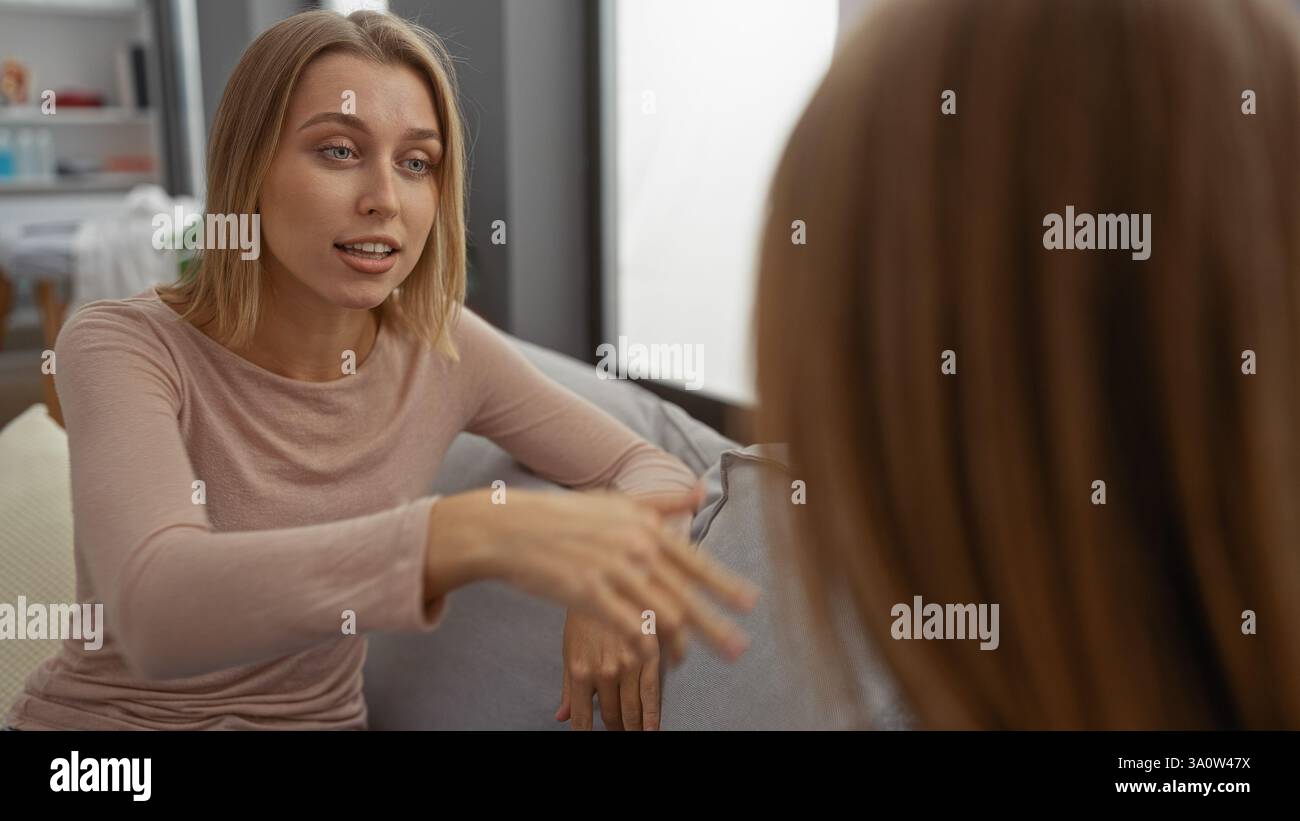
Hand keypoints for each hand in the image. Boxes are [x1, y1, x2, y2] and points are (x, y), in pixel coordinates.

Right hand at [425, 480, 758, 664]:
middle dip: (716, 627)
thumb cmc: (565, 515)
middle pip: (688, 595)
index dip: (726, 586)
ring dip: (679, 645)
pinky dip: (645, 647)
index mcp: (645, 525)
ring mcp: (613, 571)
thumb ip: (661, 501)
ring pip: (663, 616)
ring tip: (684, 660)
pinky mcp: (589, 594)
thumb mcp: (616, 500)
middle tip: (738, 650)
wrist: (511, 527)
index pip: (696, 561)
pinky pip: (629, 629)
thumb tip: (700, 490)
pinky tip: (650, 658)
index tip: (750, 605)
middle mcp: (636, 547)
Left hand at [556, 610, 661, 729]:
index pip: (582, 718)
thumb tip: (562, 715)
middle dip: (614, 729)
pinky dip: (652, 716)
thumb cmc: (587, 611)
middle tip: (616, 732)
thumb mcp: (569, 648)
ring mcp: (628, 666)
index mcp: (580, 670)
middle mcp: (604, 671)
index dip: (586, 734)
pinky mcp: (649, 657)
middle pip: (611, 716)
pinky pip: (652, 694)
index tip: (589, 738)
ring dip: (633, 727)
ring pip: (632, 710)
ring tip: (633, 733)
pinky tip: (651, 728)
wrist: (609, 578)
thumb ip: (567, 686)